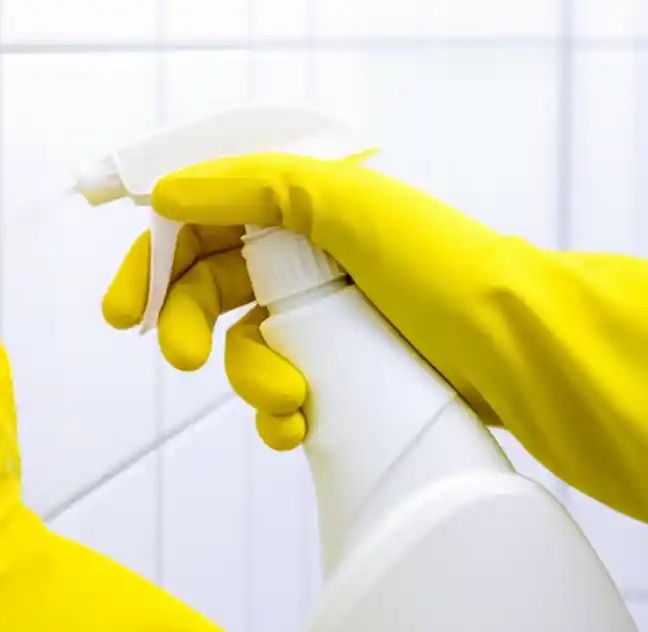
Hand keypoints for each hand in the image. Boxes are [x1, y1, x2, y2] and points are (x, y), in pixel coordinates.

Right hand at [104, 153, 504, 450]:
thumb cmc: (443, 271)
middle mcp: (310, 258)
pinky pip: (280, 396)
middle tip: (182, 356)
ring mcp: (327, 319)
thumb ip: (253, 188)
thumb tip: (168, 194)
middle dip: (187, 325)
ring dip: (251, 380)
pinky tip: (298, 428)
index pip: (204, 225)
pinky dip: (278, 416)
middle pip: (211, 290)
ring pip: (244, 350)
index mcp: (306, 208)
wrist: (522, 355)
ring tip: (289, 401)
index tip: (125, 312)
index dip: (155, 263)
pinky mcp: (344, 375)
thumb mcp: (347, 203)